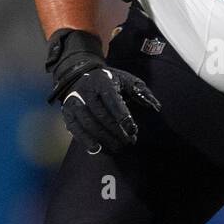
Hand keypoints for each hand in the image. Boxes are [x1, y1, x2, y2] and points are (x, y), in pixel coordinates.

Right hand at [45, 28, 160, 154]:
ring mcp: (74, 101)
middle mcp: (86, 90)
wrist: (80, 75)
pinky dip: (85, 140)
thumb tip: (156, 106)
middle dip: (116, 131)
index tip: (133, 130)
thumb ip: (140, 92)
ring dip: (104, 138)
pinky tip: (96, 149)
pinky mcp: (67, 112)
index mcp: (102, 81)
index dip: (122, 117)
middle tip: (129, 142)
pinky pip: (75, 128)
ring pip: (88, 123)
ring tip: (117, 147)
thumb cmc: (110, 81)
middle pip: (100, 114)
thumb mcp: (126, 80)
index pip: (112, 100)